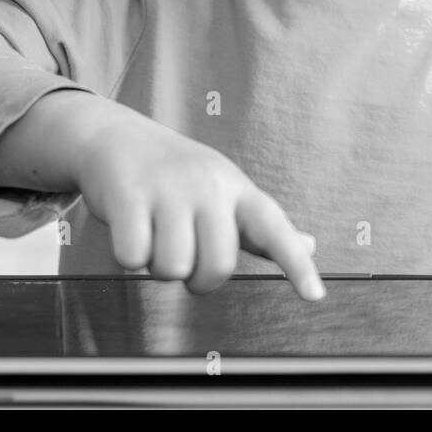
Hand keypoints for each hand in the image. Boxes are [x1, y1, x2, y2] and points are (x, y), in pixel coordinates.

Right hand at [75, 109, 324, 300]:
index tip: (315, 295)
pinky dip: (129, 256)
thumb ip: (262, 227)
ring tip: (155, 235)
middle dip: (196, 279)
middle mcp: (209, 187)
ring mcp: (169, 189)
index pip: (275, 230)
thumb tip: (309, 245)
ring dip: (158, 266)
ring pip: (173, 268)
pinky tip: (130, 229)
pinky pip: (133, 257)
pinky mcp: (129, 195)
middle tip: (184, 254)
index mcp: (238, 190)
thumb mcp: (226, 190)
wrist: (116, 136)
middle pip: (217, 268)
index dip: (297, 265)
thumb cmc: (177, 173)